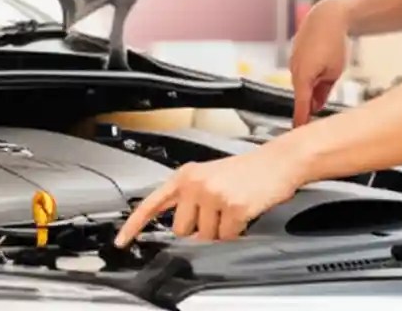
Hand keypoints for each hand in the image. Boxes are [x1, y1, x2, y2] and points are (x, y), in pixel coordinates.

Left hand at [113, 146, 305, 246]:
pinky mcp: (232, 206)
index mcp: (186, 175)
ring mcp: (213, 195)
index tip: (122, 240)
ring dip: (221, 228)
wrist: (279, 161)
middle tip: (218, 209)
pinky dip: (237, 230)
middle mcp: (196, 183)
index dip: (134, 225)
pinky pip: (227, 236)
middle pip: (182, 230)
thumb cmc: (248, 170)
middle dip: (200, 227)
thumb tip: (180, 226)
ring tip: (234, 205)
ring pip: (206, 235)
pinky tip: (244, 210)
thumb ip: (189, 196)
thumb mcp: (210, 175)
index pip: (153, 203)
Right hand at [289, 0, 349, 125]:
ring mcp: (294, 60)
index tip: (299, 132)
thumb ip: (323, 91)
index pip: (300, 105)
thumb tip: (317, 103)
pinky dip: (310, 75)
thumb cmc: (333, 42)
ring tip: (326, 82)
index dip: (300, 120)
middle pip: (301, 94)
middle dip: (309, 104)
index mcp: (303, 77)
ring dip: (311, 87)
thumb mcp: (334, 72)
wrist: (328, 16)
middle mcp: (294, 70)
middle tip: (316, 116)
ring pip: (302, 82)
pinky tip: (321, 70)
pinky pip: (302, 70)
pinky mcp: (296, 53)